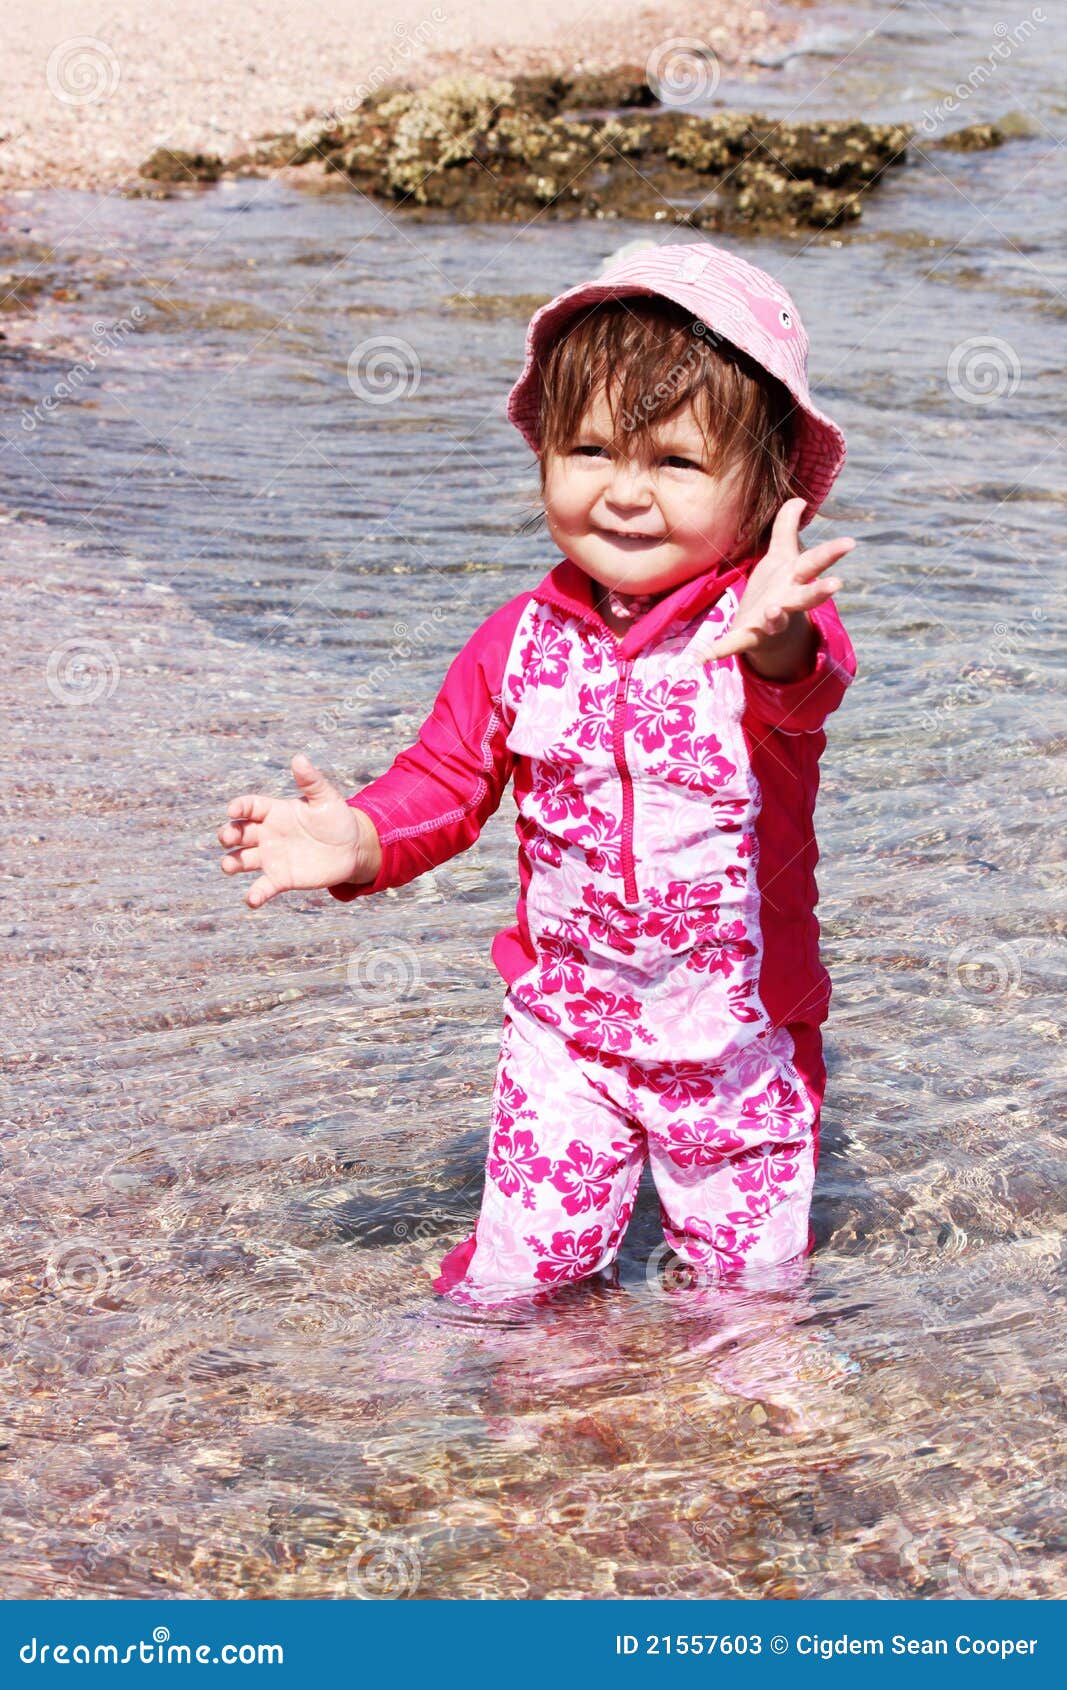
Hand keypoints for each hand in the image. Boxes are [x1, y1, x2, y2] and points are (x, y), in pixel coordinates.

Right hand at [218, 753, 377, 908]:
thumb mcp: (326, 798)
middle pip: (239, 833)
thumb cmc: (337, 819)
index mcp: (274, 811)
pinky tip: (252, 900)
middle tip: (228, 838)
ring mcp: (272, 857)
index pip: (249, 807)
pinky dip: (254, 895)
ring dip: (232, 863)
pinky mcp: (281, 878)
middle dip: (228, 835)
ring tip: (229, 865)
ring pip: (242, 860)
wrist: (352, 848)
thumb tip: (299, 759)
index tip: (233, 810)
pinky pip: (263, 887)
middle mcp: (267, 834)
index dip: (239, 807)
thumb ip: (311, 781)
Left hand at [689, 498, 854, 669]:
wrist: (770, 635)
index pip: (816, 563)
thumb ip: (787, 528)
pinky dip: (717, 651)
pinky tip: (699, 657)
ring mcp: (770, 623)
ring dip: (775, 618)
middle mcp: (787, 602)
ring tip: (771, 613)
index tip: (850, 542)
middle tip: (836, 585)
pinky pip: (734, 644)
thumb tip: (798, 499)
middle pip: (807, 596)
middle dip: (820, 591)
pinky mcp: (748, 638)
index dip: (832, 552)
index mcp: (795, 580)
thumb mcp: (781, 557)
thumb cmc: (778, 589)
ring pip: (777, 621)